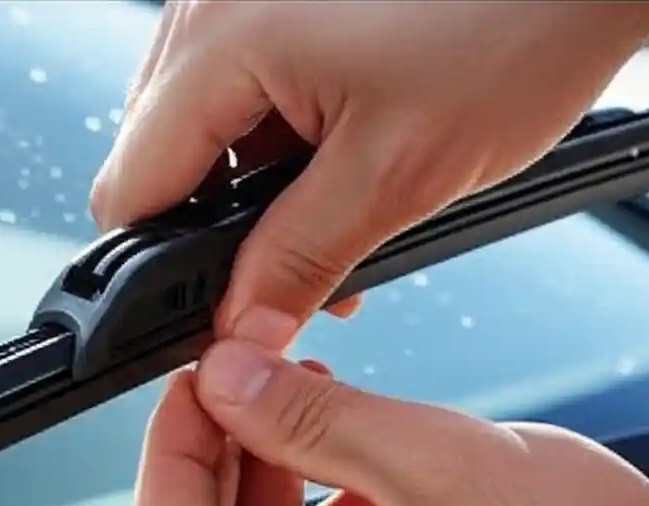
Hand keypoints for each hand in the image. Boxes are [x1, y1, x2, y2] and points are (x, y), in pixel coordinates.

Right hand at [91, 1, 648, 349]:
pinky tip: (336, 159)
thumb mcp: (398, 172)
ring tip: (333, 210)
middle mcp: (211, 5)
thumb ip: (299, 260)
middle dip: (216, 224)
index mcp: (222, 40)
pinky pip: (241, 83)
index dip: (166, 263)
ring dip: (251, 181)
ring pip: (200, 124)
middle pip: (158, 155)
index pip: (132, 184)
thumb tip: (242, 330)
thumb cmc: (515, 24)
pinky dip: (275, 134)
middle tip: (294, 266)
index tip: (216, 305)